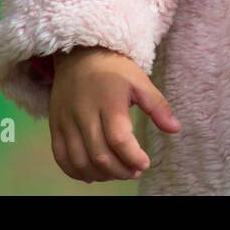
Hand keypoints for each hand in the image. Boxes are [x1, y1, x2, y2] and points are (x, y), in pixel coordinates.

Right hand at [48, 46, 181, 182]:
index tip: (145, 164)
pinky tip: (93, 174)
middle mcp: (84, 114)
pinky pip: (61, 157)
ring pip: (79, 160)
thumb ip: (158, 106)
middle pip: (99, 154)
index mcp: (109, 102)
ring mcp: (66, 122)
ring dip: (100, 174)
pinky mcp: (54, 126)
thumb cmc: (114, 70)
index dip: (132, 157)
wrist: (80, 55)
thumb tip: (175, 129)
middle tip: (134, 172)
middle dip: (120, 170)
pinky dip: (76, 172)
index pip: (118, 139)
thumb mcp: (140, 82)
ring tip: (117, 173)